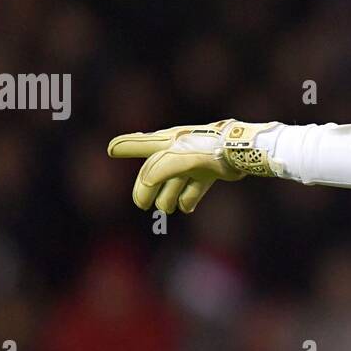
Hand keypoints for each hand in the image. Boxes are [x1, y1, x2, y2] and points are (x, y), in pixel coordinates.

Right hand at [106, 119, 281, 213]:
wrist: (239, 150)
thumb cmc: (206, 149)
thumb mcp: (176, 158)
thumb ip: (156, 170)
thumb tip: (145, 184)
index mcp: (167, 142)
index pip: (141, 144)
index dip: (127, 147)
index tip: (111, 149)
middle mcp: (179, 149)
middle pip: (156, 171)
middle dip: (147, 188)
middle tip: (141, 204)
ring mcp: (195, 159)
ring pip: (175, 181)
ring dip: (168, 195)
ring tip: (166, 209)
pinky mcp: (211, 169)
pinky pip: (195, 186)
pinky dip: (189, 197)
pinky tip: (186, 208)